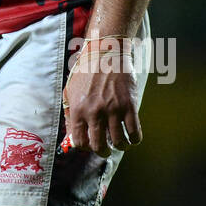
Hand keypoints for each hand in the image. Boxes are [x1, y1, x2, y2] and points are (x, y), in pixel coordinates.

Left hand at [62, 38, 142, 157]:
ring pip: (118, 142)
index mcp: (78, 110)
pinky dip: (135, 139)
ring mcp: (113, 110)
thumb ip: (70, 115)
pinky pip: (135, 132)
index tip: (91, 144)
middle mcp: (94, 112)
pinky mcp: (129, 106)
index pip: (80, 142)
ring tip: (121, 143)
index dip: (86, 147)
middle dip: (103, 152)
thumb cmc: (86, 73)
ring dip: (120, 147)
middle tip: (106, 149)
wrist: (106, 53)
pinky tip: (133, 137)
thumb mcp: (70, 91)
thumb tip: (70, 137)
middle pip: (99, 146)